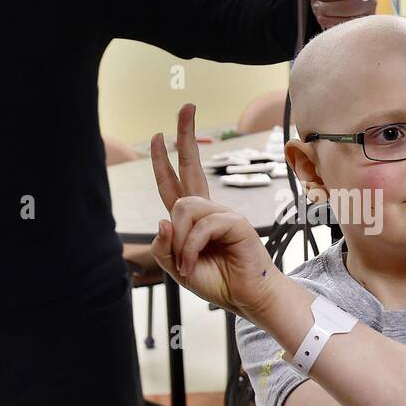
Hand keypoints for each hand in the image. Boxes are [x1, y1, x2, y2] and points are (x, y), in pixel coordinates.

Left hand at [149, 102, 280, 318]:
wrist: (247, 298)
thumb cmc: (218, 281)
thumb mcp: (178, 268)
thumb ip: (164, 247)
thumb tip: (161, 221)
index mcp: (193, 219)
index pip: (175, 183)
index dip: (164, 160)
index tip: (158, 135)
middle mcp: (208, 210)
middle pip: (191, 168)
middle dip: (184, 137)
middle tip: (185, 107)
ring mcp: (223, 214)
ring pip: (185, 208)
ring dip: (179, 240)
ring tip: (188, 264)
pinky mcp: (236, 223)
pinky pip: (202, 226)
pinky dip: (192, 247)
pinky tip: (195, 263)